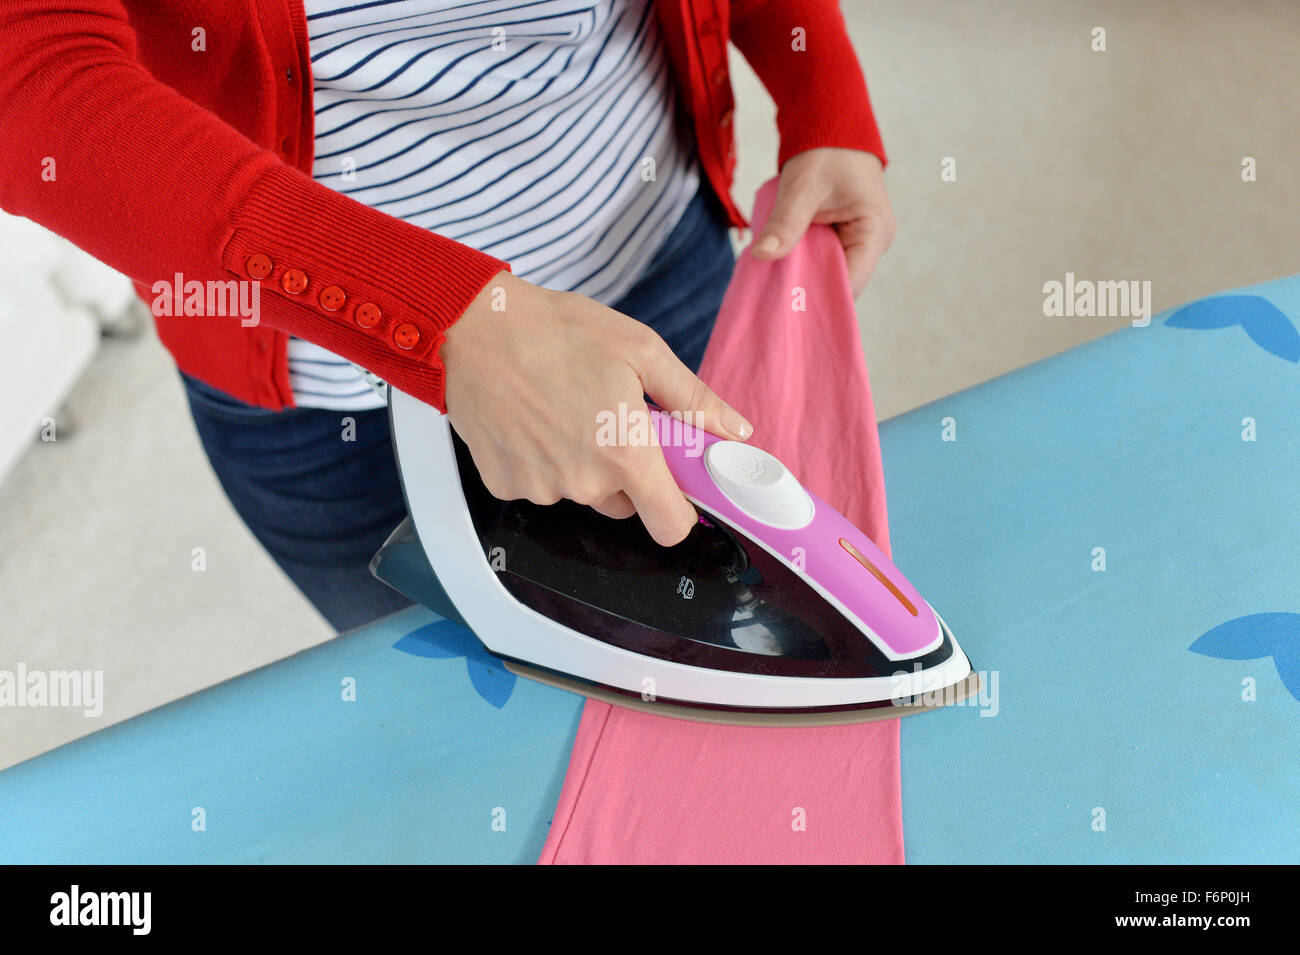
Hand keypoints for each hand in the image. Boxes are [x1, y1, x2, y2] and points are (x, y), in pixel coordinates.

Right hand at [440, 270, 752, 545]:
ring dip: (580, 463)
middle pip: (623, 504)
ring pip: (579, 492)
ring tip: (564, 409)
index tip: (675, 486)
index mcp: (625, 453)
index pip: (670, 526)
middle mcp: (583, 481)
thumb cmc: (555, 331)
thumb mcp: (641, 350)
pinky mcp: (504, 484)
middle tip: (610, 419)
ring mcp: (540, 487)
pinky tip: (532, 419)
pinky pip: (538, 485)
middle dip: (626, 471)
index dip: (679, 511)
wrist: (472, 327)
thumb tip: (736, 431)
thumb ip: (693, 399)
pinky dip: (540, 461)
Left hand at [749, 147, 896, 296]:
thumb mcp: (803, 187)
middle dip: (807, 291)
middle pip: (838, 282)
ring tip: (772, 290)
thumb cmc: (826, 151)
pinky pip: (819, 259)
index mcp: (874, 233)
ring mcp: (856, 241)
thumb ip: (785, 223)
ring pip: (826, 273)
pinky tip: (777, 271)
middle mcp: (870, 243)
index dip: (820, 297)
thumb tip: (762, 256)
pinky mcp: (840, 237)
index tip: (788, 308)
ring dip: (801, 277)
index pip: (850, 283)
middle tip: (772, 303)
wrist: (830, 127)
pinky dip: (799, 264)